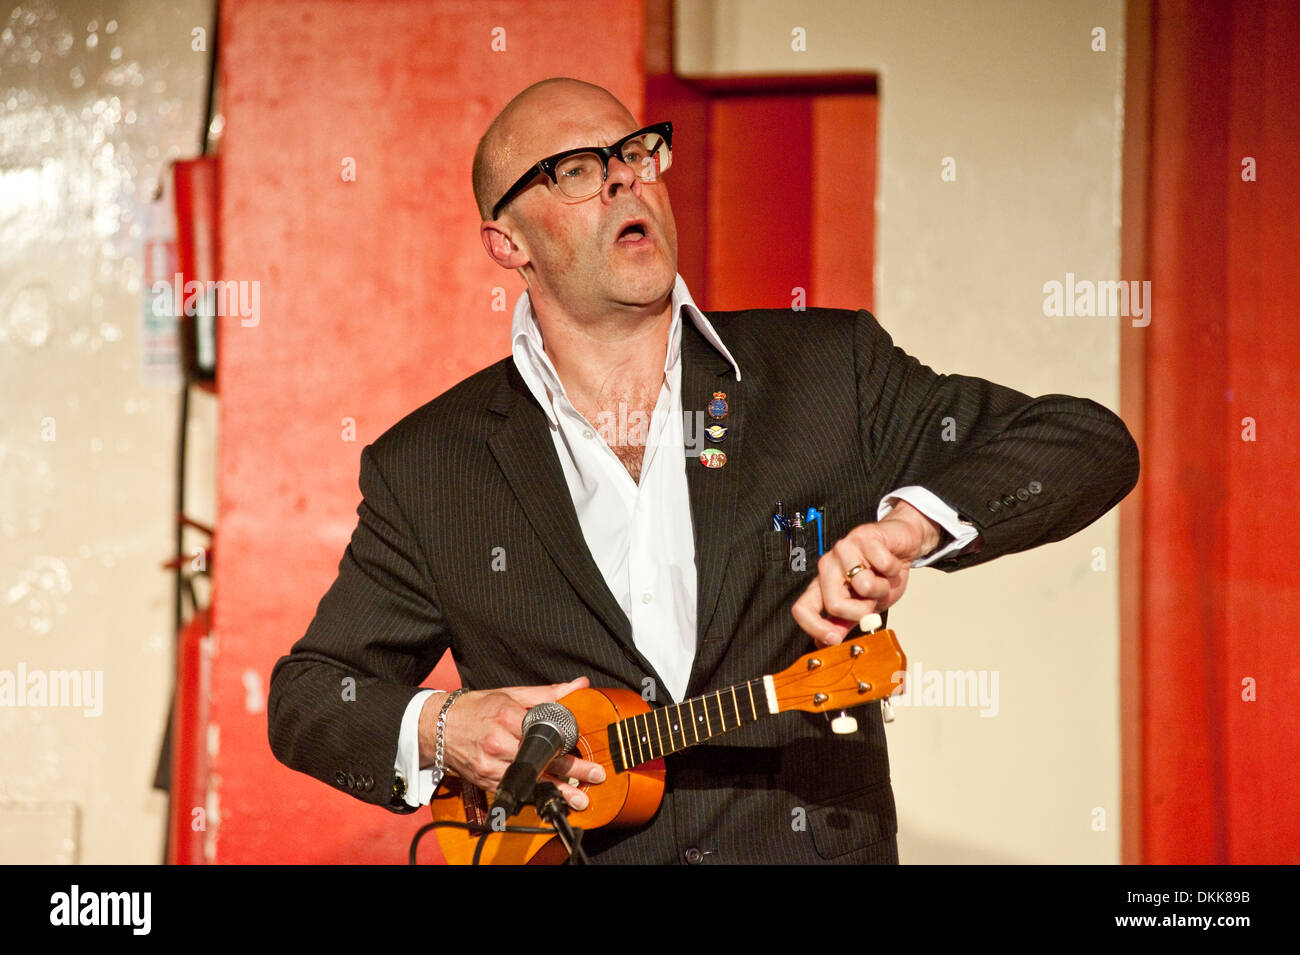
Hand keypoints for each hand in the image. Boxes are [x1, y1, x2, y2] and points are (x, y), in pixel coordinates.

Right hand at [419, 677, 604, 811]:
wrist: (437, 726)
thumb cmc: (477, 708)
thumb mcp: (511, 694)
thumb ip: (547, 693)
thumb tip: (578, 685)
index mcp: (506, 716)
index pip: (542, 731)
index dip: (565, 741)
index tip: (584, 748)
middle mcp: (497, 742)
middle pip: (540, 759)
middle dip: (570, 770)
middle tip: (594, 775)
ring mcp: (490, 764)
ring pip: (529, 780)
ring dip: (556, 790)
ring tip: (579, 798)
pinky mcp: (485, 780)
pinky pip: (514, 790)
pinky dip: (534, 795)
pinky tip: (551, 800)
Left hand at [790, 500, 940, 646]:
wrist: (901, 545)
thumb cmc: (881, 574)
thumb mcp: (864, 604)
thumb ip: (844, 622)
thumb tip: (825, 645)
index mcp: (823, 584)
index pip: (803, 609)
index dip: (815, 628)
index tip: (834, 639)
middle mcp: (828, 566)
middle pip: (835, 604)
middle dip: (862, 610)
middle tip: (872, 598)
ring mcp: (843, 549)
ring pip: (863, 585)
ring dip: (882, 588)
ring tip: (882, 578)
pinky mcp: (862, 536)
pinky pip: (883, 565)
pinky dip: (893, 569)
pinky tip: (889, 562)